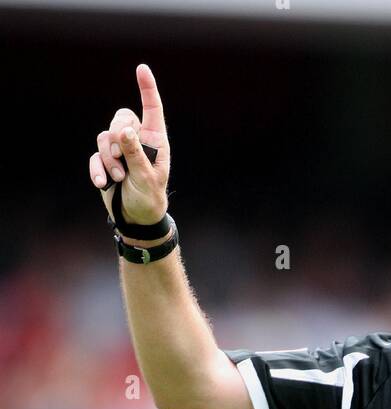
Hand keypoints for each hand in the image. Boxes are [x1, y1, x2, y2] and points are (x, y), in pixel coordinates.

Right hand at [89, 64, 168, 228]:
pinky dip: (97, 169)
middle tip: (121, 160)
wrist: (136, 217)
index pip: (152, 109)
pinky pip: (94, 155)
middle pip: (121, 118)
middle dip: (117, 136)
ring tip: (120, 178)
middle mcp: (137, 139)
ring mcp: (120, 149)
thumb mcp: (146, 177)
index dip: (147, 88)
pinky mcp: (105, 161)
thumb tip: (124, 131)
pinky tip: (102, 183)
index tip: (142, 69)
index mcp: (154, 140)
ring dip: (109, 159)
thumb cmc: (150, 197)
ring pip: (105, 137)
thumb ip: (135, 154)